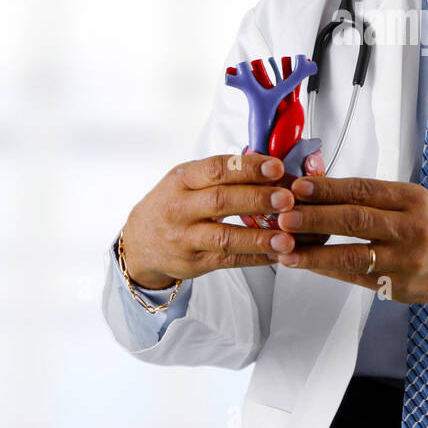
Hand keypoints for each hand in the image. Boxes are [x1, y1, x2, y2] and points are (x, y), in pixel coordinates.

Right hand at [121, 153, 329, 288]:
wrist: (140, 243)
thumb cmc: (172, 204)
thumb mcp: (186, 180)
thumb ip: (221, 173)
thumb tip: (269, 164)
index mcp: (181, 179)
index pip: (216, 169)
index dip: (248, 168)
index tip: (276, 168)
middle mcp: (180, 208)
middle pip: (222, 201)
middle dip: (258, 199)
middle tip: (288, 199)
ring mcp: (185, 238)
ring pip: (225, 237)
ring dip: (260, 237)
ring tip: (287, 236)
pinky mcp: (194, 262)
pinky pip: (229, 260)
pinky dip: (255, 258)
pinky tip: (277, 253)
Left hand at [269, 175, 427, 307]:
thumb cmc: (426, 226)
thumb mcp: (408, 200)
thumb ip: (369, 196)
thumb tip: (317, 187)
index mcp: (411, 199)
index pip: (363, 190)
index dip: (328, 188)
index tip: (298, 187)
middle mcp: (410, 228)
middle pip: (356, 220)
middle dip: (315, 217)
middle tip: (284, 215)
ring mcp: (405, 260)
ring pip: (352, 255)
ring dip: (314, 252)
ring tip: (286, 248)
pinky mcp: (398, 286)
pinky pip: (355, 277)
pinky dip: (328, 269)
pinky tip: (306, 263)